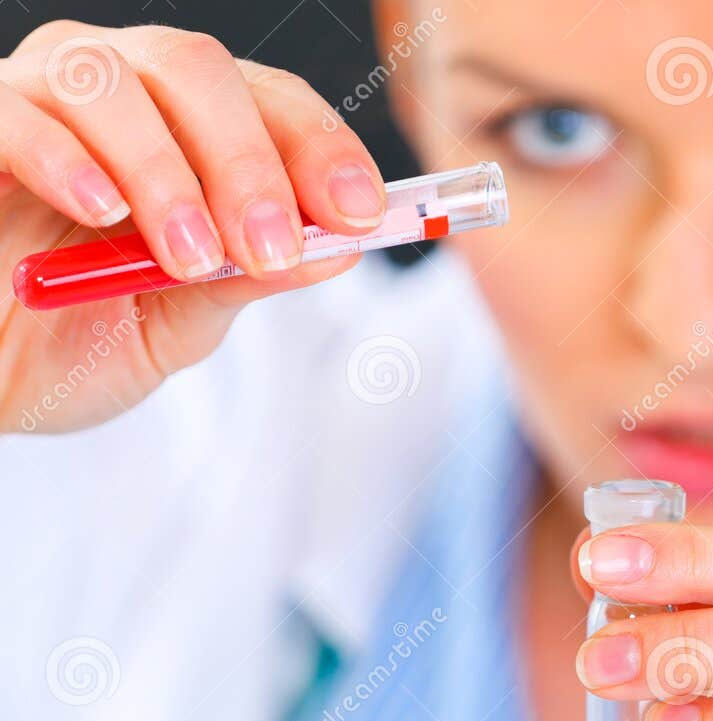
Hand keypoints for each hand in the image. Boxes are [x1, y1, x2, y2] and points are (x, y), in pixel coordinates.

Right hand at [0, 21, 384, 432]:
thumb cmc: (71, 341)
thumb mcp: (176, 323)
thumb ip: (243, 282)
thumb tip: (337, 247)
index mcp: (179, 130)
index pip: (264, 101)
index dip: (318, 147)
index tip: (360, 214)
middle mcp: (112, 94)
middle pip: (194, 69)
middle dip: (248, 160)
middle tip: (270, 247)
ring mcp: (36, 101)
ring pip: (109, 79)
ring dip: (165, 169)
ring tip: (188, 255)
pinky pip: (15, 115)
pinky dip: (65, 158)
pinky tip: (102, 213)